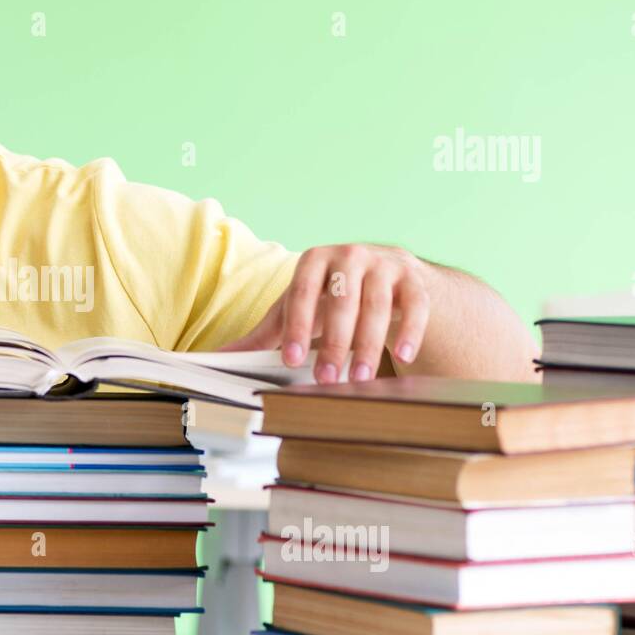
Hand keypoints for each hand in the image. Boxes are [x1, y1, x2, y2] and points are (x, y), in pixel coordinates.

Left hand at [221, 244, 431, 382]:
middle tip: (327, 378)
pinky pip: (415, 304)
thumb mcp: (299, 309)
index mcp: (315, 260)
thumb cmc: (332, 295)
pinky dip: (411, 330)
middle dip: (334, 342)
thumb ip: (266, 334)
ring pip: (379, 305)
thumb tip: (219, 357)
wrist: (387, 275)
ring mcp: (384, 264)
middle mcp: (350, 255)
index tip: (289, 359)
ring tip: (359, 377)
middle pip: (342, 300)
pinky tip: (404, 356)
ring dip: (369, 344)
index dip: (296, 326)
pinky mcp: (414, 279)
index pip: (302, 293)